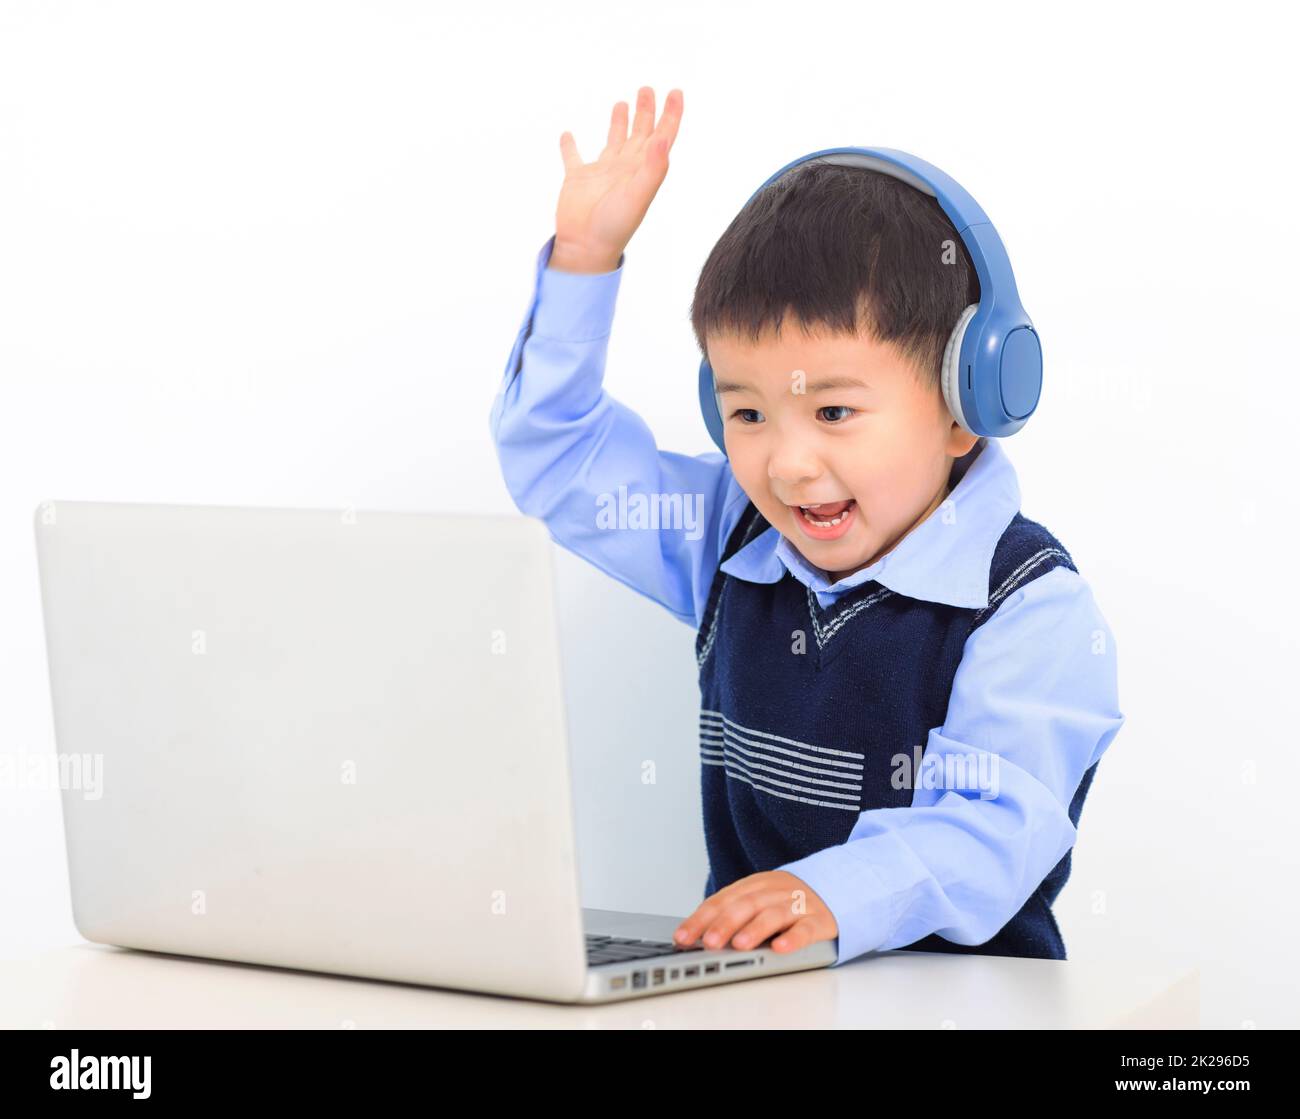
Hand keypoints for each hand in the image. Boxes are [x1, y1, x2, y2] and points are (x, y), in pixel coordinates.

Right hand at [550, 86, 683, 273]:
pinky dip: (570, 146)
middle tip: (647, 89)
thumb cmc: (615, 226)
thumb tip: (663, 138)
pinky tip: (568, 135)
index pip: (661, 136)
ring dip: (618, 122)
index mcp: (642, 170)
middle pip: (639, 133)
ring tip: (622, 102)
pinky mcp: (577, 179)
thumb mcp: (639, 195)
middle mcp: (624, 168)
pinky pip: (573, 157)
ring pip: (613, 140)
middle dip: (646, 111)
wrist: (586, 248)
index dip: (671, 114)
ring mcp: (601, 173)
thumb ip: (653, 167)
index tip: (675, 92)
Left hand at [672, 870, 838, 953]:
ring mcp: (798, 904)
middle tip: (707, 942)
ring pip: (774, 914)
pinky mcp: (820, 920)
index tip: (682, 937)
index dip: (700, 918)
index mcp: (755, 884)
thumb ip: (733, 912)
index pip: (722, 900)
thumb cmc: (788, 902)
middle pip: (746, 904)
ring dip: (755, 929)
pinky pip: (806, 929)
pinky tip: (780, 947)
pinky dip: (793, 938)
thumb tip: (698, 935)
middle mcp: (775, 891)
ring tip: (739, 945)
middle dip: (724, 923)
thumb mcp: (760, 900)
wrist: (838, 889)